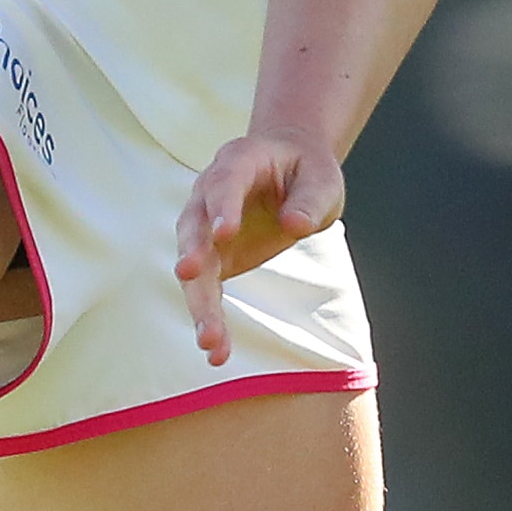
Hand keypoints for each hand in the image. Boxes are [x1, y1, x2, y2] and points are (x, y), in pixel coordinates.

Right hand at [173, 130, 346, 367]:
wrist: (289, 172)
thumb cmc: (306, 172)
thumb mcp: (322, 180)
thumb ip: (310, 200)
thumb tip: (294, 225)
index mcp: (239, 161)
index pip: (226, 181)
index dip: (222, 205)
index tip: (222, 233)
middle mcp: (210, 192)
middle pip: (195, 225)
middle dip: (193, 252)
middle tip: (189, 275)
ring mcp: (205, 227)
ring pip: (194, 265)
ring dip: (199, 302)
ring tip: (211, 341)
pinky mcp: (211, 258)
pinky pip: (204, 289)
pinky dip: (208, 316)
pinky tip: (216, 349)